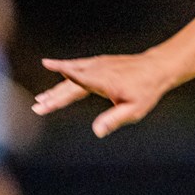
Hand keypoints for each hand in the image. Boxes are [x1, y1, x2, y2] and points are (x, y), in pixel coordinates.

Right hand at [32, 53, 171, 137]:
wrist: (156, 67)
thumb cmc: (146, 91)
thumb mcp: (134, 110)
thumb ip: (114, 120)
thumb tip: (97, 131)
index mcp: (103, 83)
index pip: (78, 84)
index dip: (59, 91)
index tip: (46, 95)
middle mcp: (97, 71)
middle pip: (70, 84)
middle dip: (53, 97)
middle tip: (37, 108)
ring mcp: (97, 65)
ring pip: (71, 76)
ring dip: (56, 88)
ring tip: (40, 99)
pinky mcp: (99, 62)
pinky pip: (78, 66)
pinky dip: (64, 69)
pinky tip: (56, 69)